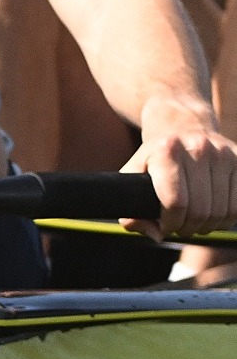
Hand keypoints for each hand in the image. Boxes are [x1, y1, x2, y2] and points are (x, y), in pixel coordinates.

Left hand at [124, 98, 236, 238]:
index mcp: (167, 151)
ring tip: (194, 222)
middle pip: (200, 210)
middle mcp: (198, 148)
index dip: (169, 223)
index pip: (174, 202)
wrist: (182, 123)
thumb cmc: (155, 155)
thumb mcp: (134, 173)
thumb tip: (155, 235)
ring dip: (207, 226)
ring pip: (223, 211)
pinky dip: (226, 219)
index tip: (164, 227)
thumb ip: (132, 208)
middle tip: (180, 227)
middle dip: (188, 227)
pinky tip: (211, 215)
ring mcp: (223, 154)